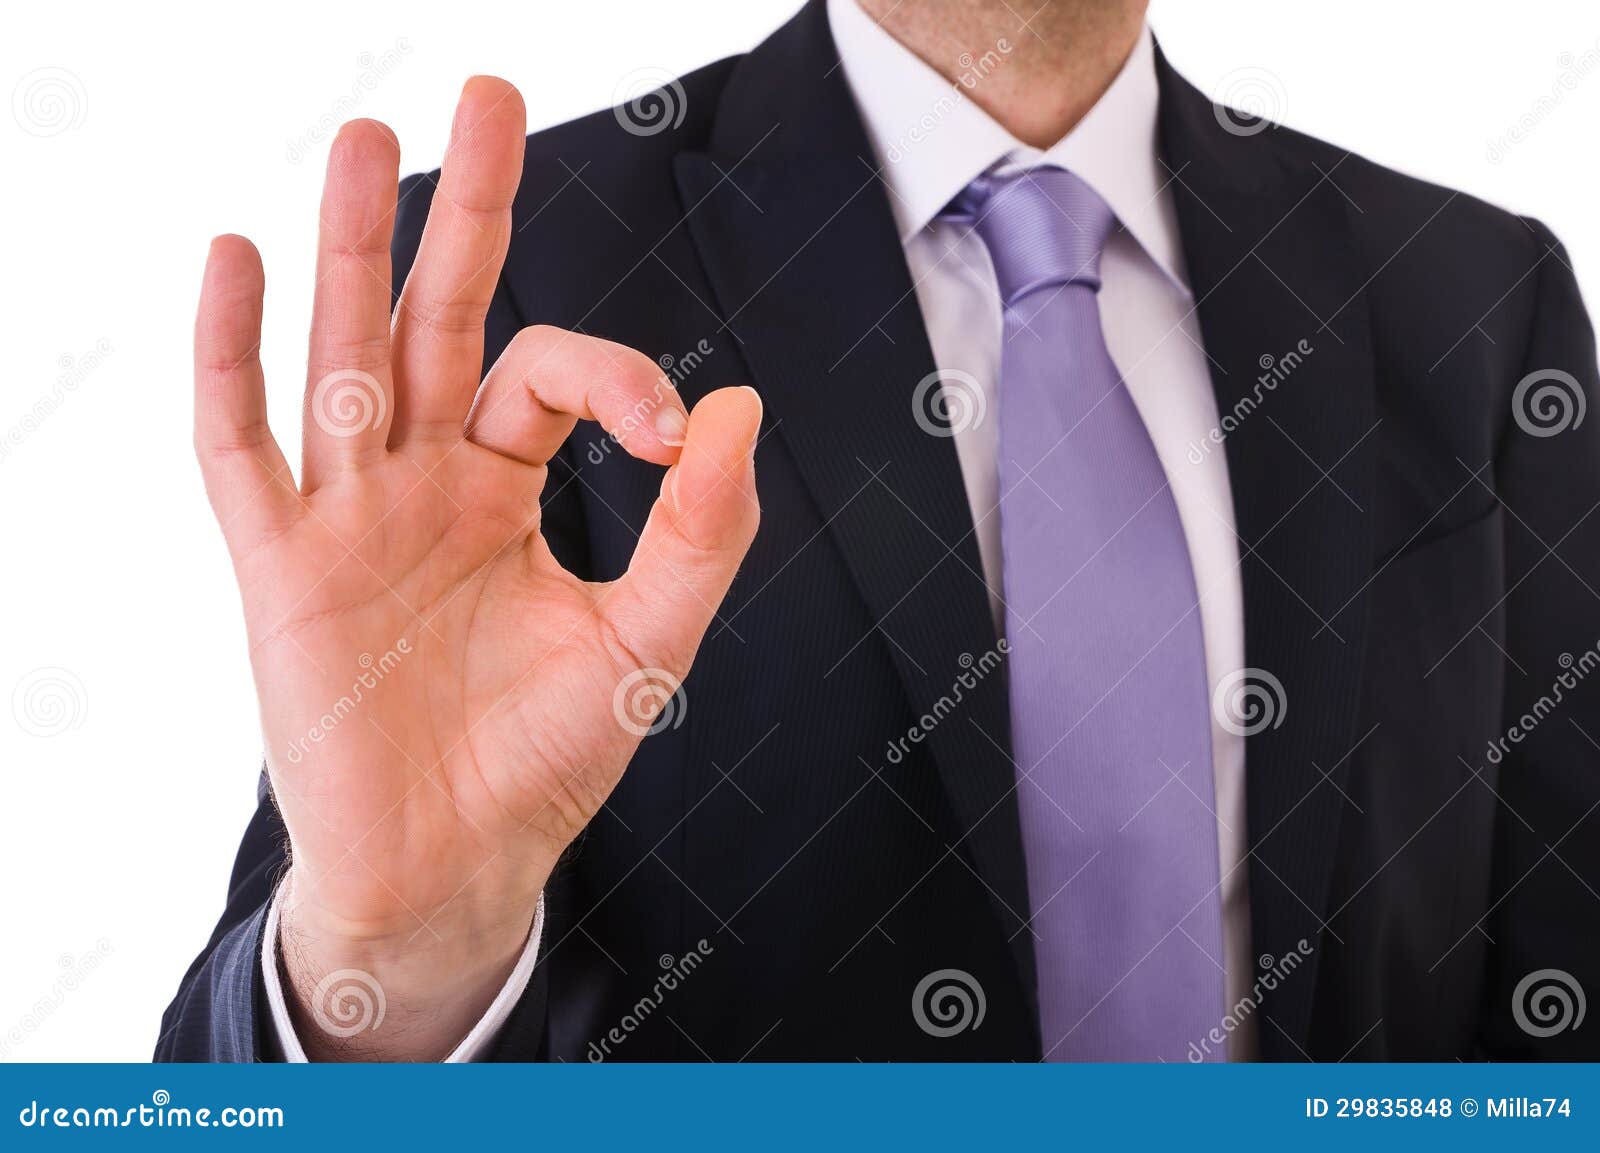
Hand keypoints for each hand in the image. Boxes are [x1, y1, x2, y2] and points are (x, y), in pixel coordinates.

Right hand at [193, 77, 759, 1058]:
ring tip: (367, 137)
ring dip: (350, 247)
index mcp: (503, 486)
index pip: (547, 372)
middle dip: (464, 209)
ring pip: (344, 352)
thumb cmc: (544, 756)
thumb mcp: (645, 639)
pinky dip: (232, 356)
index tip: (673, 435)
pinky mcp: (282, 566)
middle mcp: (421, 479)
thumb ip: (700, 530)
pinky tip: (234, 259)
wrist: (456, 863)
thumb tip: (741, 405)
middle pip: (439, 315)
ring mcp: (347, 513)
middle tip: (489, 94)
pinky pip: (242, 445)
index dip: (617, 378)